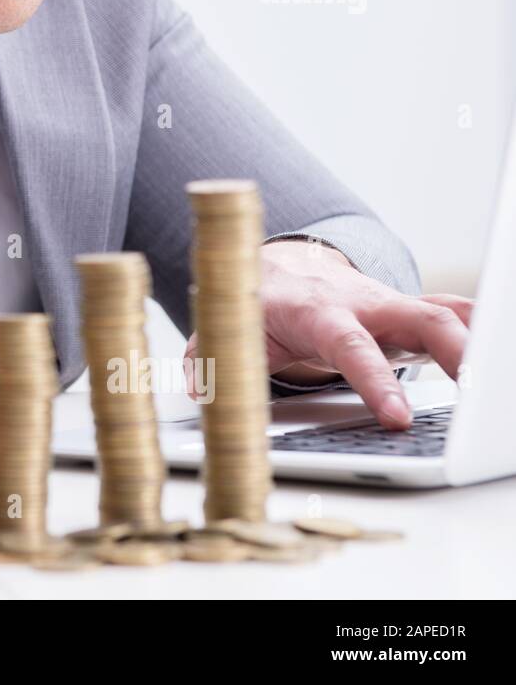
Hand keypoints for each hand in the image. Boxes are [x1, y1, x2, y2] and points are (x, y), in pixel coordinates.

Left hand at [183, 239, 470, 430]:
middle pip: (418, 319)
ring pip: (446, 313)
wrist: (279, 267)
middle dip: (452, 352)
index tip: (397, 417)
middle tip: (476, 391)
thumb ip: (210, 362)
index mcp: (316, 312)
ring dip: (476, 343)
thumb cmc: (258, 305)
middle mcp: (361, 304)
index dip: (375, 379)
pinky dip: (482, 328)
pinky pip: (454, 313)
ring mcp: (390, 305)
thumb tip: (198, 389)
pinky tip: (497, 354)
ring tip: (493, 385)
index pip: (350, 347)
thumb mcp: (225, 330)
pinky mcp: (409, 310)